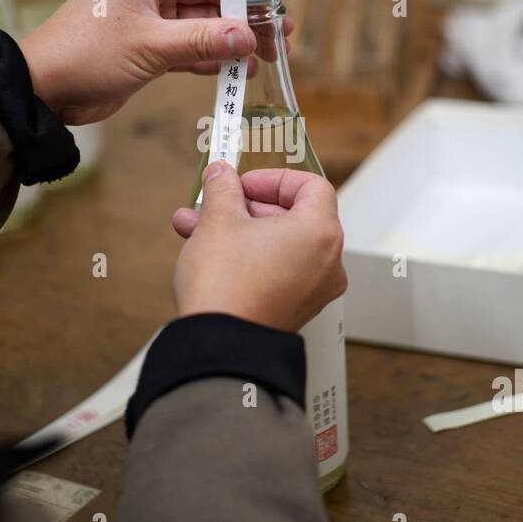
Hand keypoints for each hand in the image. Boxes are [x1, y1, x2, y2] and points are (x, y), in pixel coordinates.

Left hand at [19, 0, 280, 125]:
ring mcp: (153, 17)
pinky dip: (215, 55)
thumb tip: (247, 37)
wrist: (44, 91)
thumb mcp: (149, 45)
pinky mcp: (151, 46)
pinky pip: (194, 44)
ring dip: (236, 33)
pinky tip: (240, 69)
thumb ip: (202, 40)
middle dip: (247, 2)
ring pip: (207, 18)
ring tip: (272, 50)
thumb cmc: (83, 53)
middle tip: (278, 21)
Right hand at [170, 163, 347, 333]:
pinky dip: (249, 256)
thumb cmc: (226, 286)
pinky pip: (277, 269)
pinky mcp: (295, 308)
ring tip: (194, 225)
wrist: (218, 347)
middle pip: (293, 216)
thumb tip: (221, 175)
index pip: (311, 186)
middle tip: (215, 201)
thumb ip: (223, 189)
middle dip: (246, 206)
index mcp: (321, 233)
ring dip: (238, 230)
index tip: (243, 183)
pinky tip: (207, 251)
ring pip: (278, 244)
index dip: (274, 178)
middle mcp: (328, 262)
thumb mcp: (218, 221)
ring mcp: (314, 289)